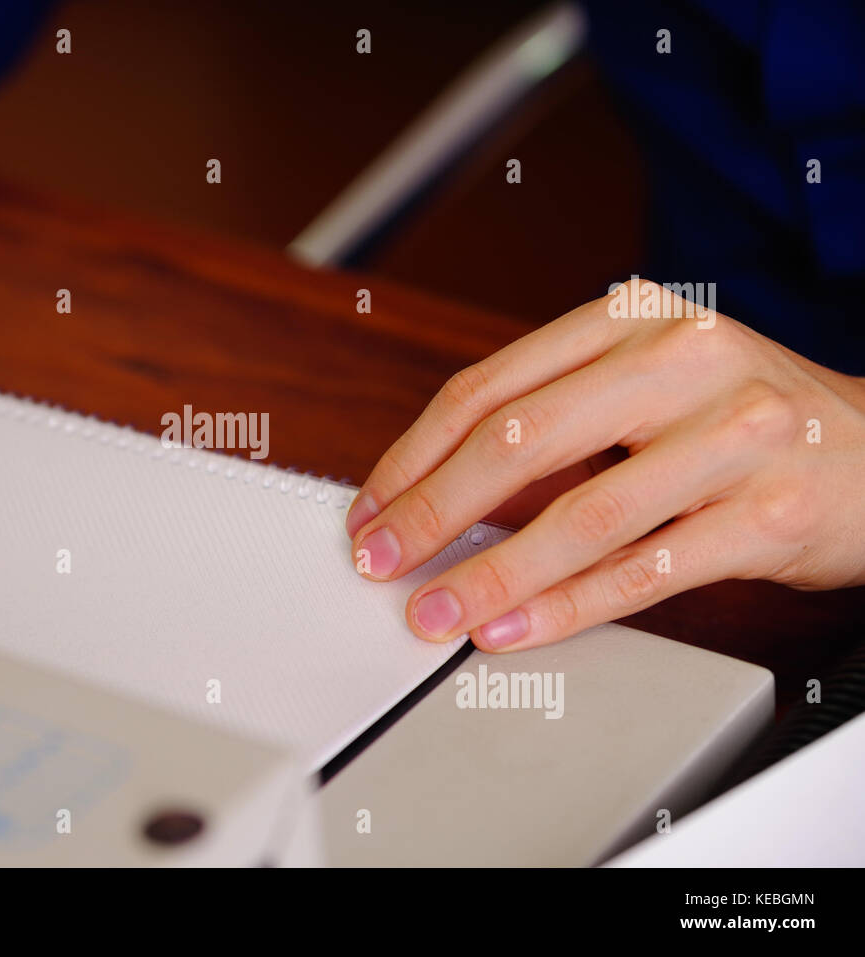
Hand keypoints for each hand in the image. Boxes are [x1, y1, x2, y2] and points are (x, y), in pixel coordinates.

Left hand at [346, 281, 864, 652]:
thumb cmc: (744, 421)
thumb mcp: (649, 383)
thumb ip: (556, 416)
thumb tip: (433, 493)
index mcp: (633, 317)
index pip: (490, 386)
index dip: (414, 454)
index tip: (371, 507)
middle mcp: (683, 360)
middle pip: (520, 440)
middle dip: (431, 510)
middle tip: (380, 560)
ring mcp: (734, 434)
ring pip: (580, 514)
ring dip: (490, 573)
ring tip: (434, 611)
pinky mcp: (770, 513)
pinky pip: (644, 570)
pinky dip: (567, 607)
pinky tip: (513, 630)